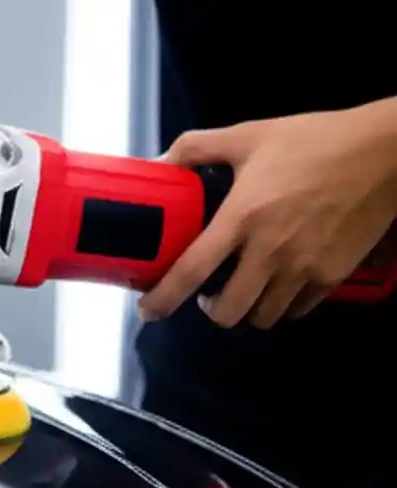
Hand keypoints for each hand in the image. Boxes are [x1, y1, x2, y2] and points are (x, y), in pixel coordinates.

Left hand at [138, 98, 396, 327]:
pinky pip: (297, 310)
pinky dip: (282, 305)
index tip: (149, 310)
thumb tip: (159, 162)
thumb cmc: (314, 140)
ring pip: (263, 317)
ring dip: (248, 310)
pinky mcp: (333, 275)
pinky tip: (279, 285)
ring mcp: (304, 267)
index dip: (163, 299)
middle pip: (227, 313)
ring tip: (245, 289)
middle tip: (209, 293)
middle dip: (211, 310)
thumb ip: (196, 148)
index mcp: (241, 217)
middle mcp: (270, 250)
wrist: (384, 151)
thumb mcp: (249, 135)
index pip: (191, 271)